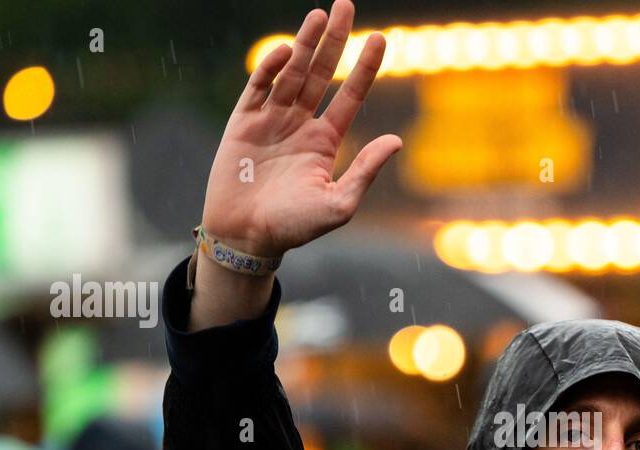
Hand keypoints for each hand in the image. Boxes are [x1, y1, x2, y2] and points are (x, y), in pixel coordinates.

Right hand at [200, 0, 400, 258]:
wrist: (246, 236)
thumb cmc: (294, 227)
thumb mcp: (339, 203)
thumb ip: (366, 171)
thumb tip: (396, 140)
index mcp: (324, 141)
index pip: (349, 95)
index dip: (364, 67)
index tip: (380, 38)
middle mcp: (299, 124)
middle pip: (321, 73)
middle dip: (335, 41)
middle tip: (346, 5)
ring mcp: (270, 120)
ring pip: (292, 73)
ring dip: (306, 44)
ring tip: (321, 15)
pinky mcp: (242, 121)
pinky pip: (259, 87)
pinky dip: (272, 67)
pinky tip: (290, 51)